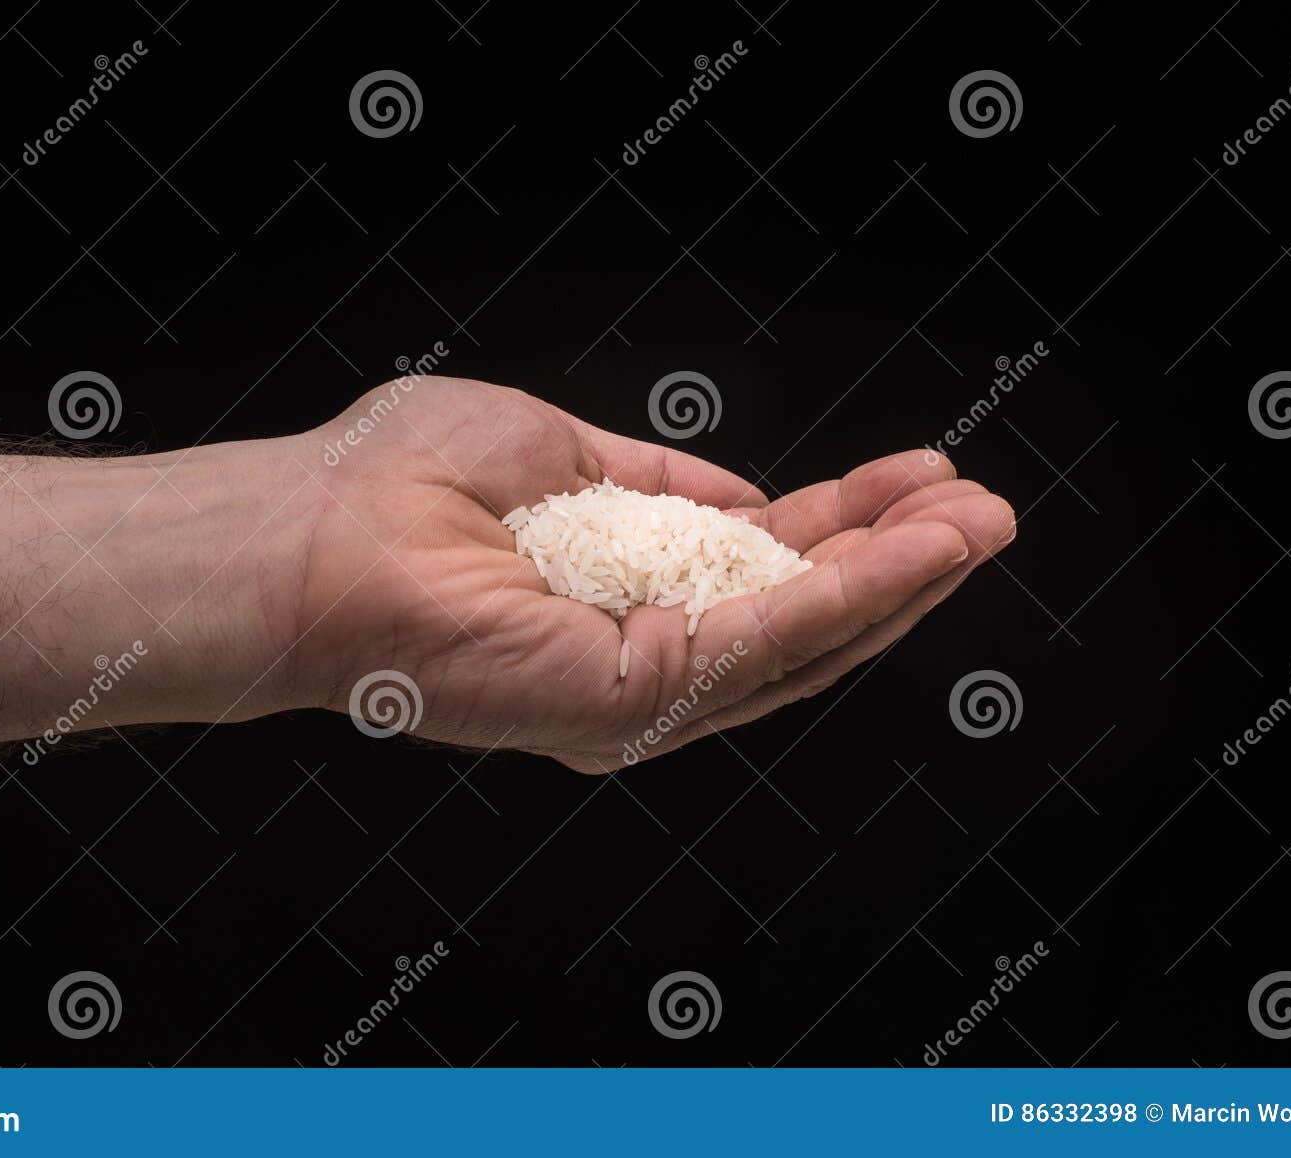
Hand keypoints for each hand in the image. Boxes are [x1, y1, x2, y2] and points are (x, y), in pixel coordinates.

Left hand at [275, 377, 1014, 770]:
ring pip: (800, 642)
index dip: (843, 529)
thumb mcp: (560, 452)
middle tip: (981, 505)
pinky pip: (761, 639)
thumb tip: (742, 496)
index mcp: (619, 604)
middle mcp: (635, 664)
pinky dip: (846, 593)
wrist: (309, 535)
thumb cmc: (397, 486)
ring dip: (898, 580)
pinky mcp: (626, 702)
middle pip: (796, 622)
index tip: (917, 479)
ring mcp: (634, 695)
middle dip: (896, 562)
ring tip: (978, 521)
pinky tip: (916, 548)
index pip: (756, 572)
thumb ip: (660, 484)